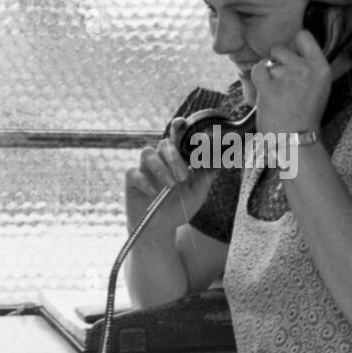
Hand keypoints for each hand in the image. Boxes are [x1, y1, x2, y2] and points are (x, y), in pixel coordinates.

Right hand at [124, 117, 216, 232]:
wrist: (161, 229)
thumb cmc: (179, 207)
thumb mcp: (198, 193)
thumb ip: (206, 175)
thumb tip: (219, 159)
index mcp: (178, 158)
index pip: (177, 137)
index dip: (179, 127)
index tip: (182, 124)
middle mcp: (161, 159)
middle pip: (164, 144)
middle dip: (175, 159)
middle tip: (183, 177)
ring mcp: (145, 168)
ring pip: (147, 153)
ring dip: (161, 168)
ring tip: (171, 186)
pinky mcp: (132, 180)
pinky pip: (133, 172)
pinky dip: (145, 181)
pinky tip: (153, 192)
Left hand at [251, 28, 329, 135]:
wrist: (295, 139)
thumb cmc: (305, 115)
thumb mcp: (319, 87)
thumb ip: (307, 67)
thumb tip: (292, 49)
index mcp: (321, 68)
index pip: (304, 36)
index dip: (294, 45)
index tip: (291, 57)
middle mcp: (306, 69)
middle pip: (280, 49)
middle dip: (277, 63)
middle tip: (282, 84)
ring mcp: (287, 77)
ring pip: (267, 64)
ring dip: (268, 77)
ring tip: (277, 96)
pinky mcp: (269, 87)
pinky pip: (257, 71)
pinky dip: (257, 81)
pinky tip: (266, 94)